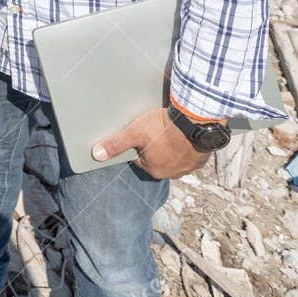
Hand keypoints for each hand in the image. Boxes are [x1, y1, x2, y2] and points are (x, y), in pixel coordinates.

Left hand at [92, 107, 211, 178]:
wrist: (196, 122)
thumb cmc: (163, 128)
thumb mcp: (135, 133)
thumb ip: (116, 144)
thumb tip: (96, 154)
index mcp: (155, 170)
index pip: (140, 158)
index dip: (139, 144)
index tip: (142, 133)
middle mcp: (172, 174)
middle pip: (157, 158)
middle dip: (156, 147)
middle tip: (157, 130)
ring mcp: (188, 168)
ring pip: (175, 157)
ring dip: (173, 147)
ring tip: (171, 131)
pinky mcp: (201, 159)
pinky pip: (191, 154)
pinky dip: (187, 146)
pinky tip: (184, 135)